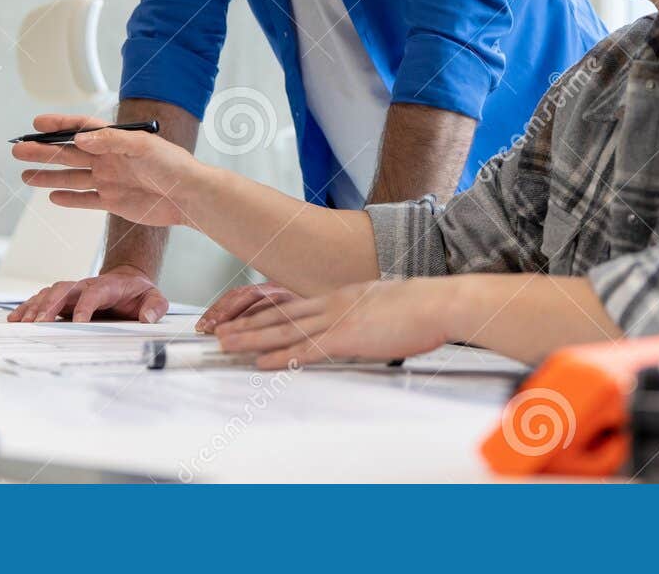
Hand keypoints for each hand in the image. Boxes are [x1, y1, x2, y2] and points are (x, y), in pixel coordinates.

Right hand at [7, 264, 168, 322]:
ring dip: (35, 306)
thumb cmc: (139, 294)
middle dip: (51, 304)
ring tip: (22, 322)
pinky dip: (28, 307)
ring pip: (50, 293)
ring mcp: (73, 291)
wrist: (127, 282)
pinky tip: (15, 318)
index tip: (79, 322)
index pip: (94, 293)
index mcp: (109, 286)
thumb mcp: (155, 298)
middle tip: (40, 323)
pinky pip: (42, 300)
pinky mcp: (64, 299)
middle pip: (65, 289)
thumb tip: (147, 319)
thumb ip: (155, 307)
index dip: (86, 306)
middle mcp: (86, 285)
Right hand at [11, 113, 209, 227]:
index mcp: (116, 140)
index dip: (59, 125)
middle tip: (18, 150)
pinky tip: (52, 196)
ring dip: (49, 175)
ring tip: (25, 175)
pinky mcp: (114, 202)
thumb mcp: (144, 147)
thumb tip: (79, 139)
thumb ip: (111, 141)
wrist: (189, 197)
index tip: (36, 123)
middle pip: (69, 153)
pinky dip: (69, 198)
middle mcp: (109, 158)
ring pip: (72, 177)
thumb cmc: (173, 166)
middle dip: (43, 151)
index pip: (81, 129)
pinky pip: (86, 200)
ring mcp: (110, 180)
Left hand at [214, 279, 450, 368]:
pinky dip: (280, 358)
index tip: (245, 318)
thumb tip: (363, 327)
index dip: (266, 313)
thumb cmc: (420, 307)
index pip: (294, 305)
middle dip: (247, 324)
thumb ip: (366, 315)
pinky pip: (305, 350)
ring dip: (251, 339)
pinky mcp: (345, 337)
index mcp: (341, 296)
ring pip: (283, 331)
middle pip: (280, 315)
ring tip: (226, 345)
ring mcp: (337, 319)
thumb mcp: (384, 304)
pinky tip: (261, 363)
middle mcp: (332, 303)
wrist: (437, 302)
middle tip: (221, 332)